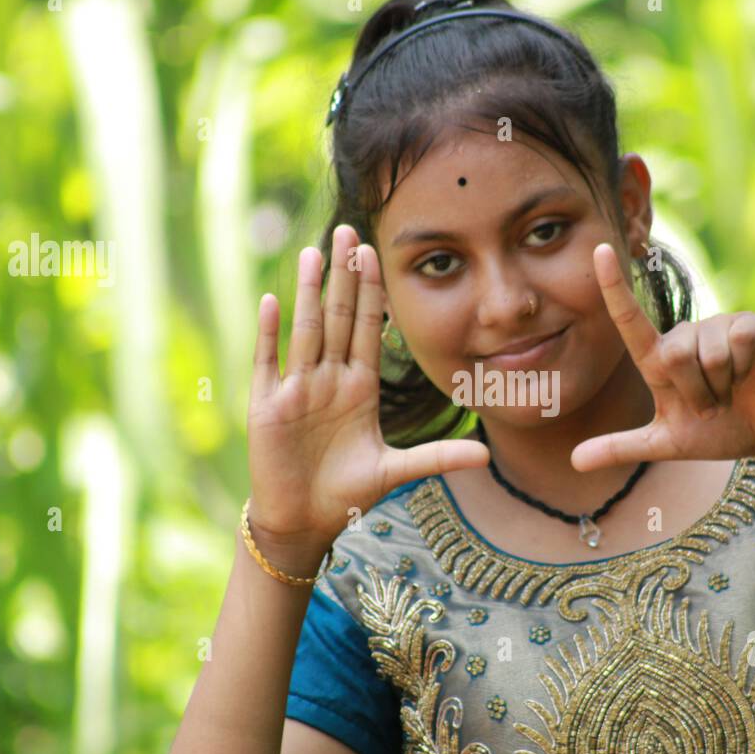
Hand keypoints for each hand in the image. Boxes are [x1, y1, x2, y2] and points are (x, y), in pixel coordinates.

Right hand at [246, 224, 489, 544]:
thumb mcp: (396, 470)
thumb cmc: (345, 493)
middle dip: (343, 276)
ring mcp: (295, 389)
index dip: (371, 293)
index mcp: (358, 388)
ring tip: (314, 253)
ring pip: (305, 330)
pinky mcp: (267, 406)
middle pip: (337, 317)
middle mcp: (327, 379)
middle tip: (349, 231)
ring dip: (310, 292)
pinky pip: (267, 362)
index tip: (377, 255)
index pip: (366, 329)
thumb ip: (437, 456)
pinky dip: (269, 333)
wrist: (303, 522)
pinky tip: (272, 301)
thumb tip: (488, 453)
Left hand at [571, 243, 754, 471]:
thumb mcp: (667, 443)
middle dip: (694, 394)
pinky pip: (734, 347)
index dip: (614, 287)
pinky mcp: (750, 324)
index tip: (600, 249)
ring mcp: (719, 325)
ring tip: (732, 392)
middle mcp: (686, 335)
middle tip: (712, 406)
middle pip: (671, 356)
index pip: (630, 320)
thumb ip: (621, 447)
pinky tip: (752, 375)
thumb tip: (573, 461)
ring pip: (703, 355)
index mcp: (660, 358)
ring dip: (719, 387)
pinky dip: (743, 372)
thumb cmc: (722, 430)